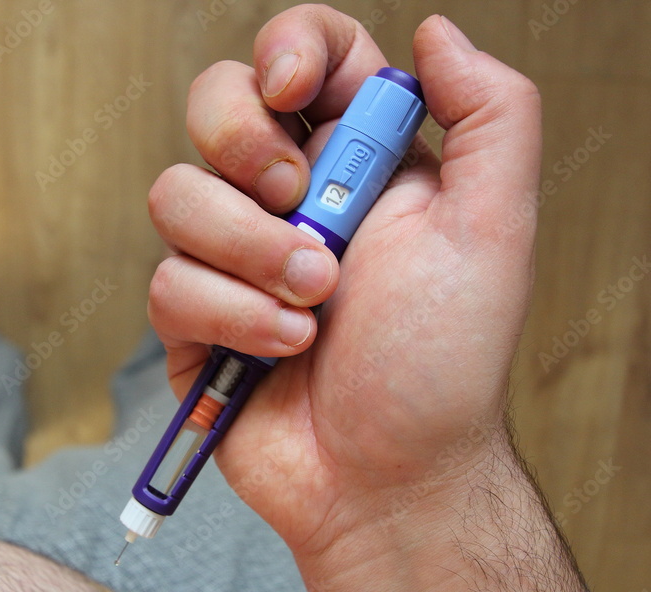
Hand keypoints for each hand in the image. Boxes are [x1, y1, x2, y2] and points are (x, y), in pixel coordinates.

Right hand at [149, 8, 624, 591]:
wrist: (390, 477)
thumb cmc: (444, 364)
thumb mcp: (494, 231)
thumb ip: (490, 115)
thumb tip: (436, 33)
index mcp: (358, 160)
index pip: (305, 54)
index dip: (286, 48)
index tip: (292, 90)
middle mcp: (287, 197)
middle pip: (214, 103)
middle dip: (241, 144)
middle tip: (295, 199)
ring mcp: (232, 256)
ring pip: (175, 194)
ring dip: (248, 252)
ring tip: (312, 305)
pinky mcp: (191, 316)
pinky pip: (168, 283)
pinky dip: (231, 316)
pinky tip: (281, 350)